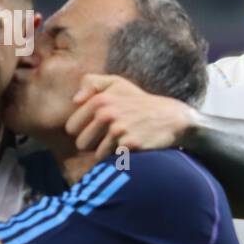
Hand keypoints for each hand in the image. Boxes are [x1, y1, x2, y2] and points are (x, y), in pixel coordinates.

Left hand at [67, 74, 193, 158]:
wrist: (171, 118)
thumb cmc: (139, 102)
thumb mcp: (117, 83)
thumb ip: (91, 83)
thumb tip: (75, 100)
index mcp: (99, 100)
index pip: (71, 128)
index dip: (83, 130)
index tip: (99, 128)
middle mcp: (107, 114)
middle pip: (81, 144)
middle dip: (93, 144)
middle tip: (111, 137)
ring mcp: (119, 130)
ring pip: (97, 154)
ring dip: (108, 152)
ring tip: (124, 141)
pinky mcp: (130, 145)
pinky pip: (113, 160)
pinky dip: (121, 158)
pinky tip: (132, 148)